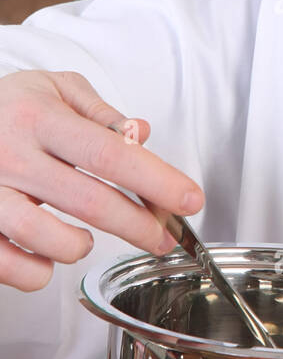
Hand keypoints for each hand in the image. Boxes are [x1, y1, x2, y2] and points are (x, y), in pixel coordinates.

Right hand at [0, 69, 203, 290]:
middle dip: (139, 225)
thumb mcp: (52, 88)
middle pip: (91, 203)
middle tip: (164, 237)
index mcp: (38, 119)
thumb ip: (100, 112)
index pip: (110, 154)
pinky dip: (40, 270)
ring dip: (82, 246)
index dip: (156, 180)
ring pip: (52, 241)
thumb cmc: (4, 107)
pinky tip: (46, 253)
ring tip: (87, 238)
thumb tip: (141, 135)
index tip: (190, 199)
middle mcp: (12, 157)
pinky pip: (14, 267)